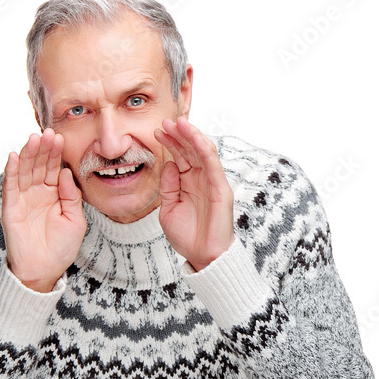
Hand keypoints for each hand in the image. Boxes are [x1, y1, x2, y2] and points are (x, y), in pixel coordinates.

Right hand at [1, 128, 85, 292]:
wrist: (44, 271)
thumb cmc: (61, 248)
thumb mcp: (75, 219)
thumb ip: (71, 195)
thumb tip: (64, 171)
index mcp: (53, 194)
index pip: (53, 168)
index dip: (55, 153)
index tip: (59, 137)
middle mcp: (37, 193)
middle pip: (38, 165)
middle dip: (43, 149)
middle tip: (47, 132)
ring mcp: (23, 200)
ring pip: (24, 171)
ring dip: (27, 154)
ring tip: (33, 138)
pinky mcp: (11, 209)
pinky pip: (11, 187)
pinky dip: (11, 171)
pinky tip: (13, 156)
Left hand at [154, 116, 234, 270]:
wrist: (201, 256)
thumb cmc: (187, 236)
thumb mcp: (168, 209)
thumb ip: (168, 186)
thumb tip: (169, 164)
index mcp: (187, 182)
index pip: (179, 156)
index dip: (169, 143)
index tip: (157, 132)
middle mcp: (200, 179)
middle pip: (189, 150)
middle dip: (178, 135)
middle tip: (165, 122)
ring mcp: (211, 182)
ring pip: (202, 152)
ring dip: (191, 136)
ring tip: (179, 124)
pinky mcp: (221, 188)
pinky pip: (213, 165)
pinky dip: (204, 149)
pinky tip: (195, 137)